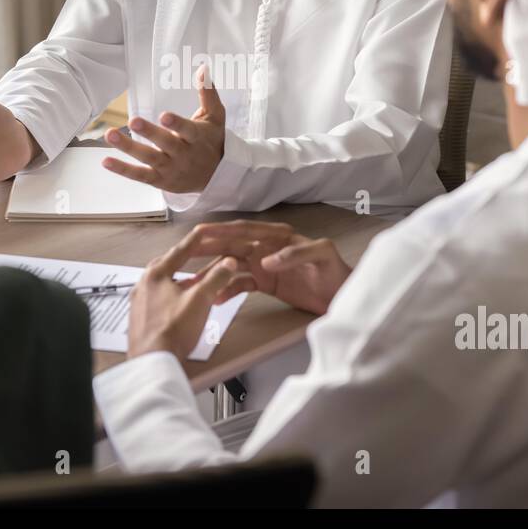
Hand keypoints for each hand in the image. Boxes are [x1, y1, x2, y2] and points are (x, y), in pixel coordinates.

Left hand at [102, 65, 224, 193]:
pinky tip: (106, 160)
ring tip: (110, 133)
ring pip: (148, 158)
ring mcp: (170, 168)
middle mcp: (183, 154)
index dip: (176, 124)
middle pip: (166, 144)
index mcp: (196, 137)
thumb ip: (208, 93)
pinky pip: (139, 175)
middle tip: (133, 121)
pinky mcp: (159, 180)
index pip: (187, 130)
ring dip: (128, 147)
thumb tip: (203, 68)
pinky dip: (123, 169)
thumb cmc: (212, 141)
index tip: (164, 116)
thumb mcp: (215, 117)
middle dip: (149, 133)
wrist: (216, 176)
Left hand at [127, 231, 242, 358]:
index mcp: (156, 274)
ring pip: (165, 282)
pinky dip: (175, 295)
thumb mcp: (200, 300)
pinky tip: (183, 304)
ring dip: (183, 279)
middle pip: (170, 264)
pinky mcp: (142, 318)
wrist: (152, 362)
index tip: (207, 232)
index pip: (182, 250)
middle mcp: (144, 284)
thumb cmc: (172, 331)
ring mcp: (140, 302)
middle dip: (188, 259)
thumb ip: (216, 279)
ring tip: (197, 281)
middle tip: (202, 254)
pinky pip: (160, 298)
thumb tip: (228, 263)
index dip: (199, 240)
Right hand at [179, 221, 351, 315]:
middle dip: (207, 249)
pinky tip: (215, 299)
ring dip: (213, 273)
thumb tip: (266, 260)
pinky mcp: (265, 283)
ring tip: (192, 283)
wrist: (344, 297)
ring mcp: (263, 265)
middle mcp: (266, 247)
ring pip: (231, 266)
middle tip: (183, 254)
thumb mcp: (322, 256)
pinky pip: (240, 284)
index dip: (222, 230)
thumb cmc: (336, 272)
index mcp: (278, 236)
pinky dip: (227, 290)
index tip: (200, 232)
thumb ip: (296, 253)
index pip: (245, 229)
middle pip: (231, 245)